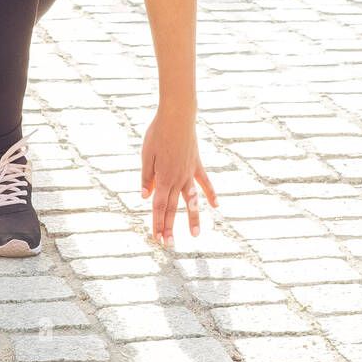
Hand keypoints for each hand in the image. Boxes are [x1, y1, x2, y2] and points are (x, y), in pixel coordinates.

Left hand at [141, 107, 217, 245]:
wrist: (177, 116)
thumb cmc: (158, 133)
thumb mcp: (146, 155)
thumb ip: (147, 177)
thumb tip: (145, 196)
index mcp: (163, 178)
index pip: (159, 206)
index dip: (157, 223)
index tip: (158, 239)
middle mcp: (178, 179)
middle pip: (173, 208)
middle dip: (169, 227)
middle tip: (169, 244)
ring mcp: (189, 173)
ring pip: (191, 200)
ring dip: (193, 218)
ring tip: (196, 235)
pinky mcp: (197, 164)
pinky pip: (205, 182)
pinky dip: (210, 194)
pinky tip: (216, 205)